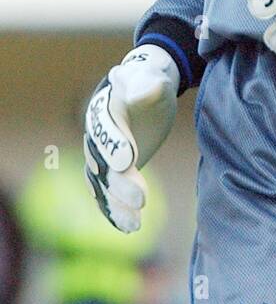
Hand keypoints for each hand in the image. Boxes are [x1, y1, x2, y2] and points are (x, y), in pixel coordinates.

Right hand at [83, 45, 178, 231]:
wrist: (144, 89)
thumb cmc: (149, 80)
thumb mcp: (151, 75)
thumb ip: (146, 82)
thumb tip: (144, 91)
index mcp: (103, 110)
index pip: (104, 130)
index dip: (114, 145)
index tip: (128, 159)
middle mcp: (96, 138)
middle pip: (102, 164)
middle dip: (120, 183)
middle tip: (142, 199)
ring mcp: (101, 158)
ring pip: (103, 185)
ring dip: (116, 205)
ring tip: (135, 223)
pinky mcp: (112, 173)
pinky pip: (107, 196)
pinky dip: (116, 212)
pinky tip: (130, 228)